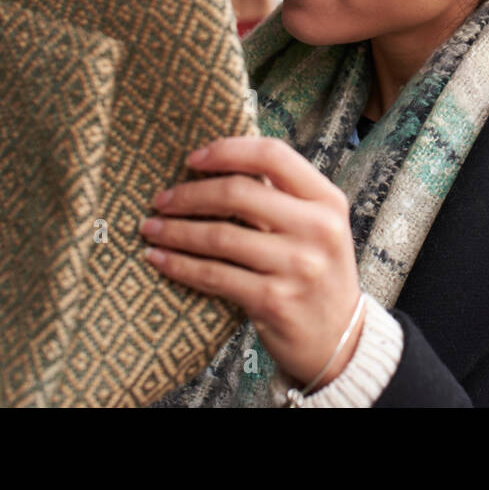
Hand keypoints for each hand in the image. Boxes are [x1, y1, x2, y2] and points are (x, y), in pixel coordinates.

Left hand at [140, 136, 364, 390]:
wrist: (339, 339)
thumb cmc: (316, 273)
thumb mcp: (316, 227)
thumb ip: (281, 198)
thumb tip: (218, 164)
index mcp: (327, 201)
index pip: (273, 156)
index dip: (228, 150)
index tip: (193, 158)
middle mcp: (317, 229)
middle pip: (238, 192)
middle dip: (189, 194)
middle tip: (161, 200)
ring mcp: (297, 266)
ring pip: (219, 236)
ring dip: (176, 230)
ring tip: (150, 228)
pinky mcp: (273, 299)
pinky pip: (213, 275)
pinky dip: (180, 265)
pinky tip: (159, 258)